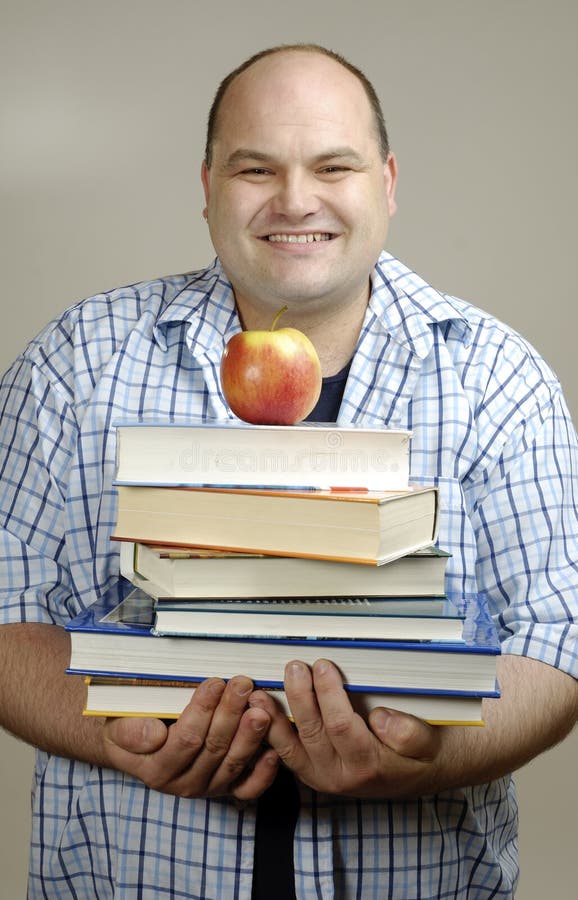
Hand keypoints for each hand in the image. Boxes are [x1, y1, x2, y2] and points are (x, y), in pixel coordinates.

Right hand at [102, 675, 278, 800]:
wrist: (134, 748)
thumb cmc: (129, 729)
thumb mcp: (118, 727)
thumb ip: (131, 732)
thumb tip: (155, 735)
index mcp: (157, 770)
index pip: (185, 739)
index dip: (202, 711)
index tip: (214, 683)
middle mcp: (184, 784)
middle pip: (214, 748)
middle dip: (230, 713)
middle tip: (243, 684)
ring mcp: (209, 788)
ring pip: (234, 763)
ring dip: (250, 735)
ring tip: (261, 709)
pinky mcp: (227, 788)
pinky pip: (248, 788)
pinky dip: (264, 773)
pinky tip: (273, 752)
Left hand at [250, 659, 441, 798]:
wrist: (422, 776)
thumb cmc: (424, 753)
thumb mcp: (429, 742)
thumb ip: (408, 733)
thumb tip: (380, 718)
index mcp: (369, 765)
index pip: (341, 726)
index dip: (328, 694)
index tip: (322, 666)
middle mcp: (342, 776)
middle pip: (312, 732)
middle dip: (299, 696)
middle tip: (294, 666)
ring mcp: (323, 778)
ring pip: (291, 747)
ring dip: (273, 719)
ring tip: (259, 693)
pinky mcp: (313, 774)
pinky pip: (286, 755)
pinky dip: (271, 734)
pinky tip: (259, 713)